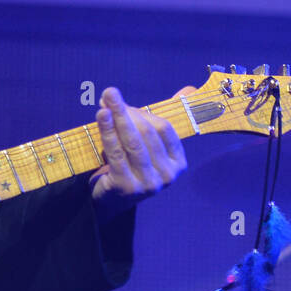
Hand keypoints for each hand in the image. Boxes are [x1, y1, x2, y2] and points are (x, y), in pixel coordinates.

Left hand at [89, 86, 189, 221]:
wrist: (109, 201)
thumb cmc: (130, 168)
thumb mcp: (148, 147)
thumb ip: (163, 121)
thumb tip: (189, 89)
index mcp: (178, 163)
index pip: (164, 129)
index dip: (143, 112)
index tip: (122, 101)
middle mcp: (167, 175)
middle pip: (147, 134)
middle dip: (126, 111)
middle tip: (110, 93)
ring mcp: (148, 184)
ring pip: (132, 143)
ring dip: (117, 118)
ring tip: (104, 101)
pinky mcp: (127, 187)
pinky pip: (116, 153)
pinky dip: (108, 132)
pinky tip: (101, 117)